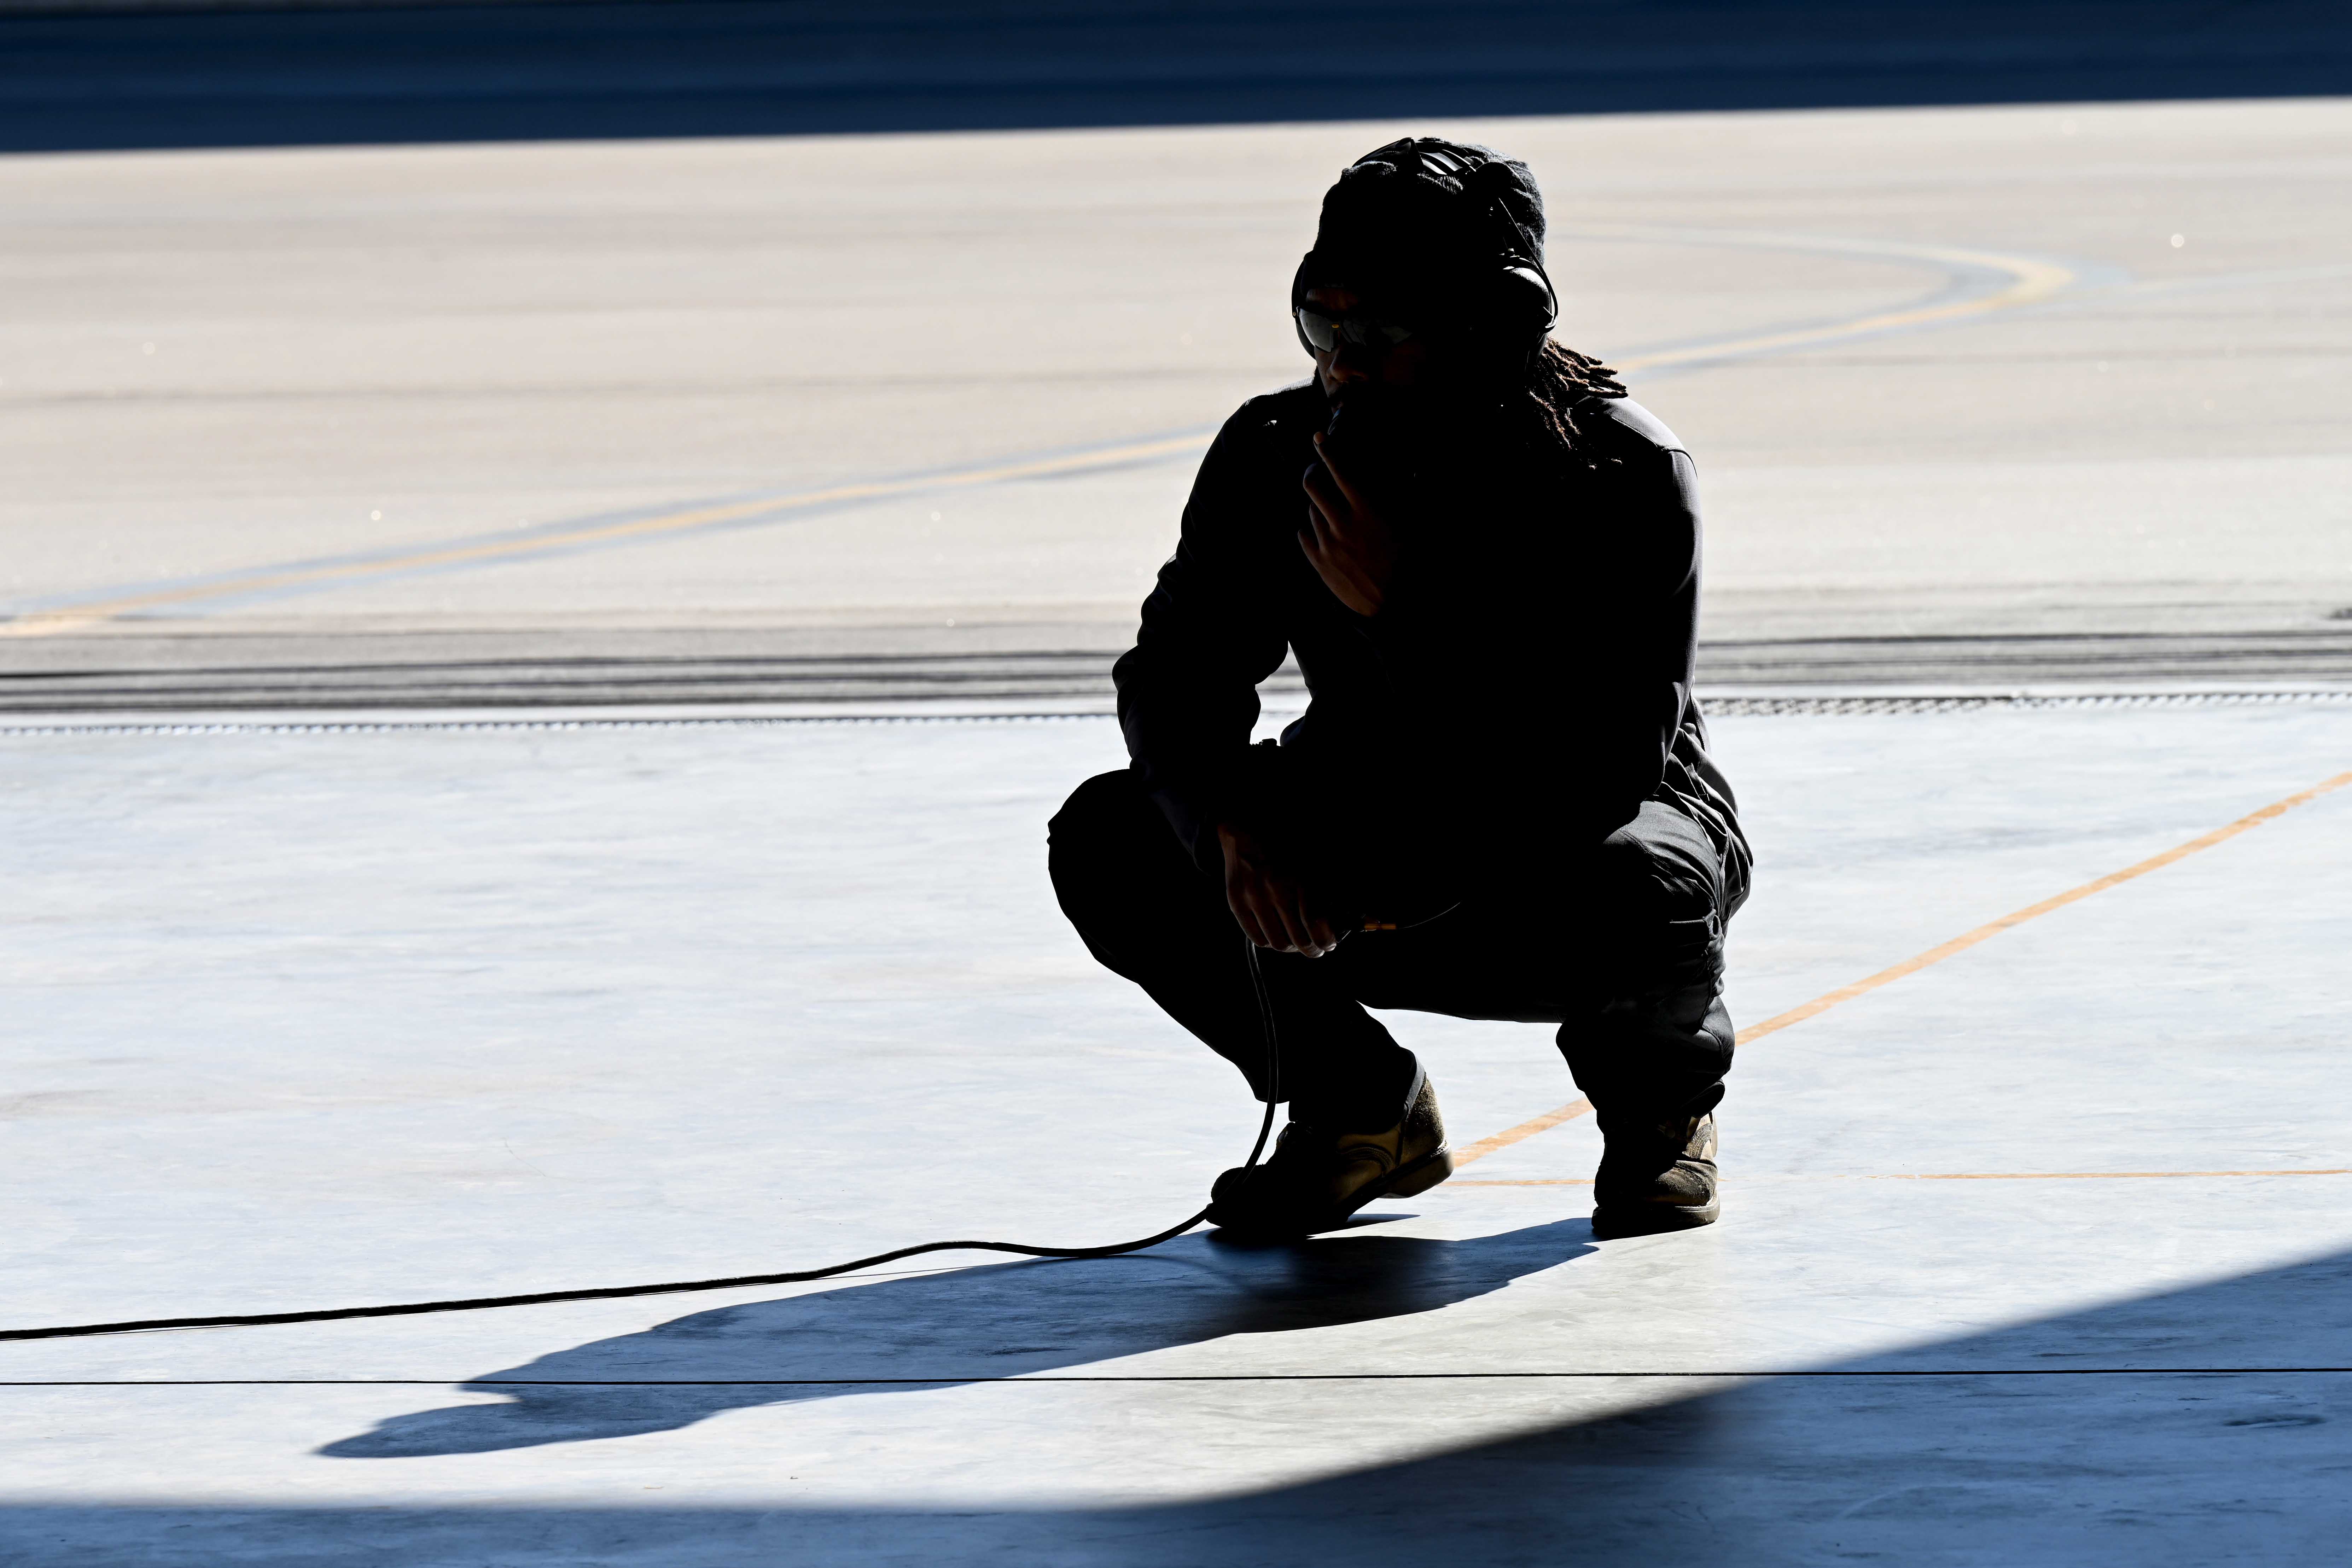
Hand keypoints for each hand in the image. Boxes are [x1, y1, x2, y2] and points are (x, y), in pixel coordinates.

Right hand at [1216, 821, 1339, 956]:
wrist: (1247, 830)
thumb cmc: (1285, 846)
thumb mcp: (1312, 864)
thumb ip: (1324, 893)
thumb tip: (1333, 923)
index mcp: (1299, 879)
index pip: (1316, 927)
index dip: (1326, 941)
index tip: (1330, 943)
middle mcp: (1275, 891)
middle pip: (1298, 940)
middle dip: (1312, 949)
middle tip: (1317, 948)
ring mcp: (1253, 898)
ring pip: (1277, 943)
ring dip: (1292, 948)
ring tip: (1297, 942)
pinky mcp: (1237, 902)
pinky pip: (1257, 937)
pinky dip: (1270, 942)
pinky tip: (1278, 935)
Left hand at [1300, 431, 1398, 617]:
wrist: (1395, 604)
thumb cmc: (1410, 563)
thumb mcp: (1414, 524)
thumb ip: (1409, 495)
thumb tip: (1413, 472)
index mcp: (1367, 510)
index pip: (1341, 471)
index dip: (1328, 451)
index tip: (1318, 438)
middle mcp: (1343, 524)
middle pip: (1313, 486)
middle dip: (1312, 472)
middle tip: (1315, 470)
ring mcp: (1328, 544)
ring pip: (1310, 510)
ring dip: (1317, 504)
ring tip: (1328, 508)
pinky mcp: (1319, 563)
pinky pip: (1304, 536)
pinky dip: (1309, 528)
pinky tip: (1320, 530)